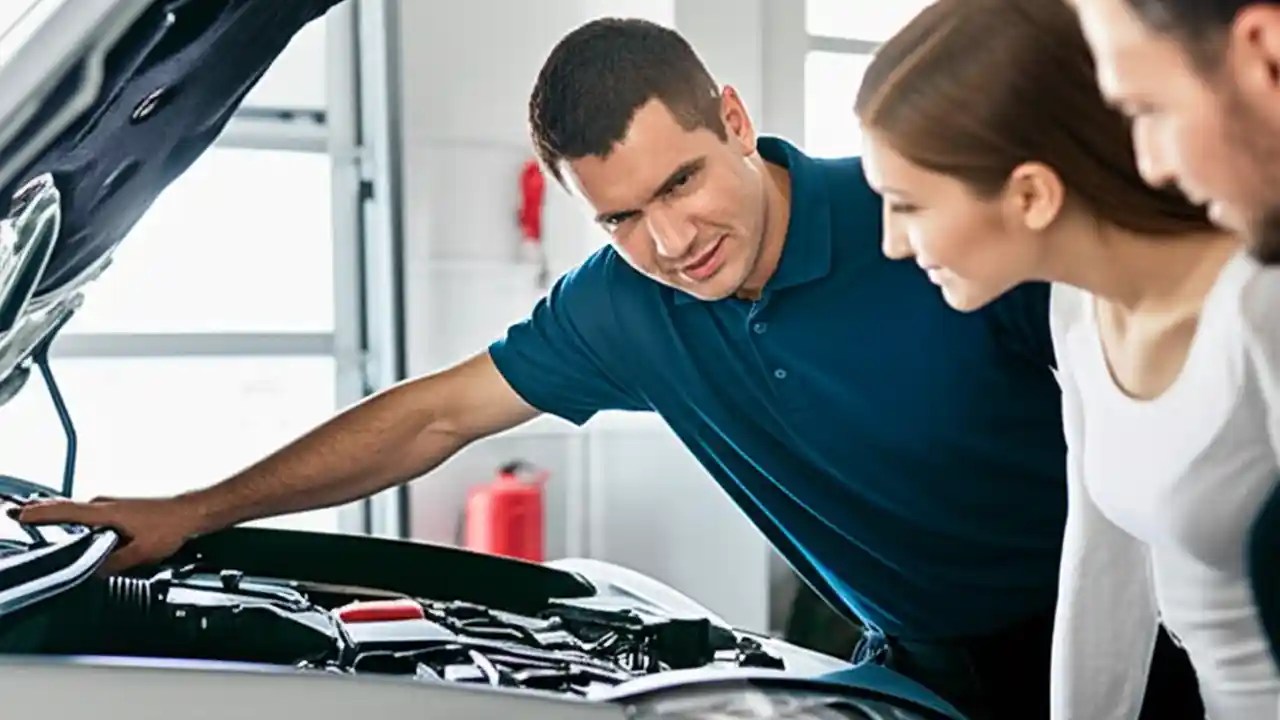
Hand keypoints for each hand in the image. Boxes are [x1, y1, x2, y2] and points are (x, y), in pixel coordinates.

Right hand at [14, 496, 203, 573]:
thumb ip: (113, 565)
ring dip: (59, 516)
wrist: (191, 513)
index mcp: (105, 512)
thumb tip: (93, 572)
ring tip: (35, 517)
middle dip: (40, 512)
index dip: (39, 514)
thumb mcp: (140, 553)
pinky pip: (90, 515)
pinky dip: (77, 519)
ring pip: (78, 513)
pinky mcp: (119, 510)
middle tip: (16, 514)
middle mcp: (105, 504)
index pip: (64, 512)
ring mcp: (112, 505)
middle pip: (65, 509)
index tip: (18, 514)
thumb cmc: (171, 525)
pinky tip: (74, 528)